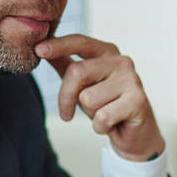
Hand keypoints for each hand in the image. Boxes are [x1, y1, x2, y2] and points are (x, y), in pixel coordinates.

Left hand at [35, 34, 164, 160]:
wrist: (134, 134)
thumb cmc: (106, 105)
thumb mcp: (82, 84)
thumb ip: (65, 64)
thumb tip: (40, 47)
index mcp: (107, 52)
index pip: (79, 42)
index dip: (58, 45)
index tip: (38, 50)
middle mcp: (121, 61)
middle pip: (77, 72)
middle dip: (65, 97)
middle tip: (66, 114)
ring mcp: (132, 80)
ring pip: (88, 98)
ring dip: (89, 114)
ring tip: (103, 114)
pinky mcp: (138, 101)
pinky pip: (102, 116)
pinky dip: (100, 127)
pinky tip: (112, 125)